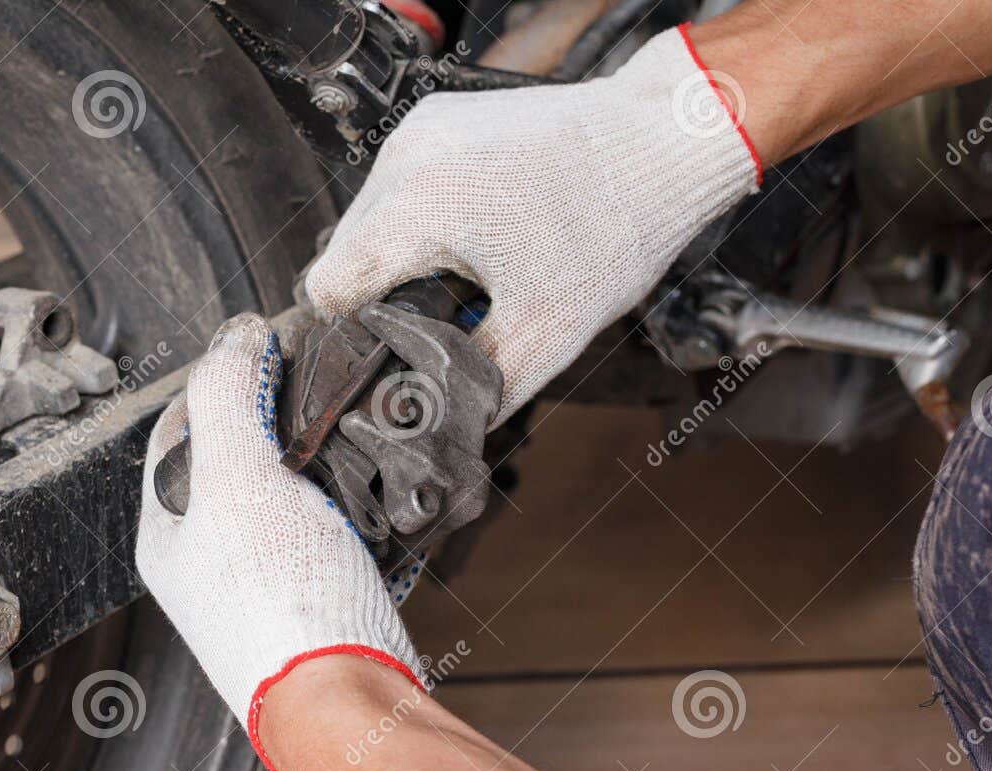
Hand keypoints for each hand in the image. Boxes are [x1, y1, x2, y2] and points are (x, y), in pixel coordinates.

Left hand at [136, 315, 421, 770]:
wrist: (351, 705)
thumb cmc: (283, 611)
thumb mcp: (240, 478)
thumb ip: (228, 397)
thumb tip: (232, 337)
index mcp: (168, 534)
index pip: (176, 428)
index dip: (216, 377)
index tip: (262, 345)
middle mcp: (209, 563)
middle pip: (236, 462)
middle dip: (278, 420)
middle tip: (319, 386)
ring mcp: (265, 586)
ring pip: (292, 498)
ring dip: (325, 462)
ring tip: (356, 432)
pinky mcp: (320, 605)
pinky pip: (337, 536)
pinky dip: (359, 508)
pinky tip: (381, 493)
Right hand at [306, 25, 760, 424]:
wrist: (663, 140)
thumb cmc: (615, 224)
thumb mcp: (546, 334)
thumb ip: (481, 390)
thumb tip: (446, 429)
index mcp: (415, 211)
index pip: (328, 291)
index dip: (350, 336)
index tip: (384, 356)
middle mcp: (404, 161)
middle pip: (343, 256)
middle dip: (378, 299)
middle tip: (436, 326)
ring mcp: (418, 133)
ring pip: (368, 220)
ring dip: (397, 259)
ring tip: (458, 282)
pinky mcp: (438, 120)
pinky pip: (399, 186)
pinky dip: (420, 219)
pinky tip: (469, 239)